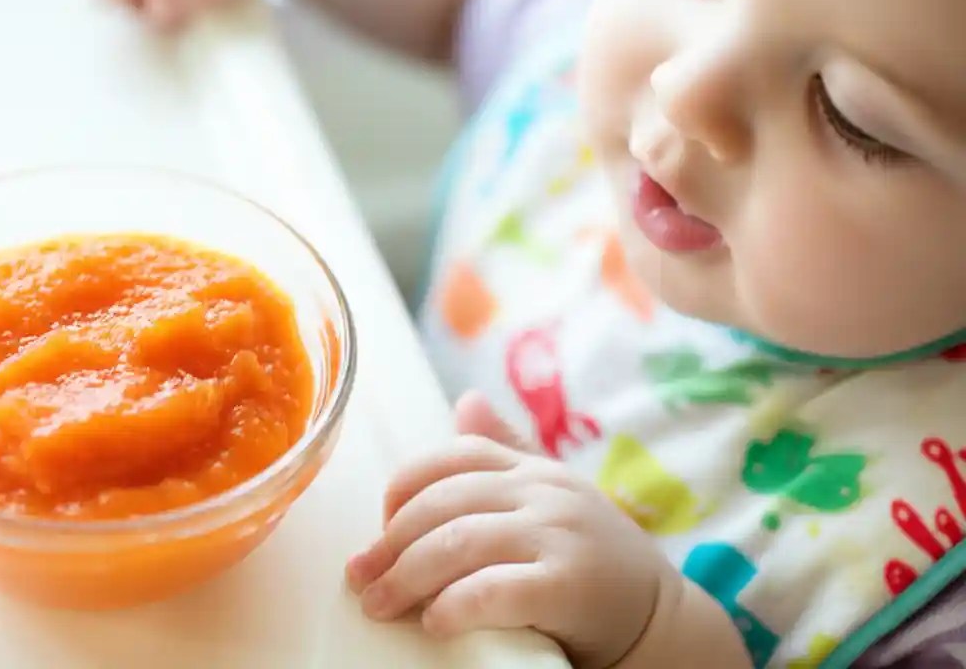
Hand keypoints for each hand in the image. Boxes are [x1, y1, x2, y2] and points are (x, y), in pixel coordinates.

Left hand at [345, 392, 674, 667]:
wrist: (661, 622)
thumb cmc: (593, 561)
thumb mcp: (553, 496)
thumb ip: (507, 452)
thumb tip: (465, 400)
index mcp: (532, 469)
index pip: (452, 458)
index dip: (403, 489)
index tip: (380, 526)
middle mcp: (544, 491)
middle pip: (443, 503)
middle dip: (390, 542)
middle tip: (361, 577)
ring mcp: (558, 534)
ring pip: (457, 542)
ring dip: (406, 576)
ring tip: (378, 605)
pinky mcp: (569, 585)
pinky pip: (493, 590)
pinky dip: (453, 606)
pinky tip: (433, 623)